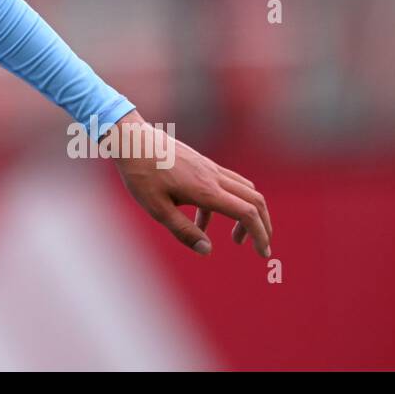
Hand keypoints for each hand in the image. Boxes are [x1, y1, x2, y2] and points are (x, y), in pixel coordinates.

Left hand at [105, 110, 272, 257]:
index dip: (260, 234)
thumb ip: (183, 230)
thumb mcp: (156, 208)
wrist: (131, 139)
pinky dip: (227, 204)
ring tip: (233, 238)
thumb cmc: (140, 174)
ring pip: (244, 190)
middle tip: (259, 247)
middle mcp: (213, 176)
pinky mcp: (201, 163)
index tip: (262, 253)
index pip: (247, 213)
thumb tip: (207, 250)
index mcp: (206, 190)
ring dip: (247, 214)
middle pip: (255, 200)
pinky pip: (226, 184)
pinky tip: (200, 220)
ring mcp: (209, 167)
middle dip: (263, 225)